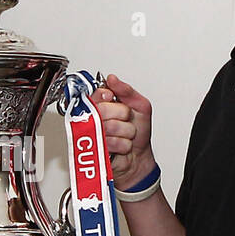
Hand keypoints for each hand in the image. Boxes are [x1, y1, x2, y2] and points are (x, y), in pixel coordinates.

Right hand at [95, 73, 155, 190]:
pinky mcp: (96, 150)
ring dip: (126, 132)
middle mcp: (95, 118)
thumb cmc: (138, 132)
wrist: (139, 157)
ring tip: (125, 135)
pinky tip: (121, 145)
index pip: (97, 93)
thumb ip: (126, 90)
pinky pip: (111, 142)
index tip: (112, 99)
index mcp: (102, 104)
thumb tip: (112, 78)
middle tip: (125, 120)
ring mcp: (94, 135)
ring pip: (109, 127)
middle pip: (103, 109)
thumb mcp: (140, 106)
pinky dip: (123, 144)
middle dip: (122, 115)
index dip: (107, 96)